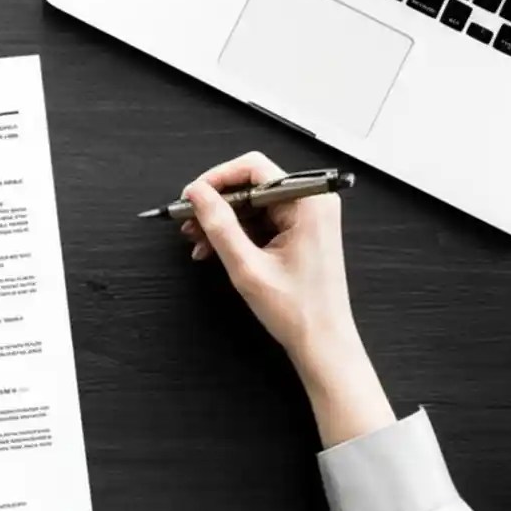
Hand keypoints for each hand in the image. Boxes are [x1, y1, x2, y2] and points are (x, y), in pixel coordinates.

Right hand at [181, 152, 393, 446]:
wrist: (322, 342)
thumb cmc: (299, 312)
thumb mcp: (247, 266)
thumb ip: (220, 225)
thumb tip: (198, 195)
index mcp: (309, 203)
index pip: (254, 168)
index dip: (217, 178)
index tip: (193, 196)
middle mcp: (313, 203)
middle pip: (252, 185)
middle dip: (217, 204)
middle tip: (188, 220)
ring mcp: (308, 217)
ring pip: (253, 204)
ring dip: (223, 221)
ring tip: (198, 240)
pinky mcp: (301, 231)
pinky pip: (262, 221)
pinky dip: (237, 233)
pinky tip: (214, 249)